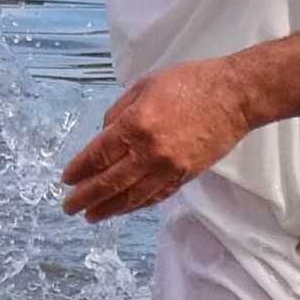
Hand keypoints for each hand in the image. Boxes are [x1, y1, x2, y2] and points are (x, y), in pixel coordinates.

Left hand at [61, 59, 254, 222]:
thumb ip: (118, 113)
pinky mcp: (187, 175)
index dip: (80, 169)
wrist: (234, 96)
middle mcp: (150, 151)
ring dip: (109, 208)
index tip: (66, 179)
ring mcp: (170, 167)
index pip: (99, 154)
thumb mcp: (143, 86)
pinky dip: (137, 205)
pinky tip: (123, 209)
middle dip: (86, 197)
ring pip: (133, 196)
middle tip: (69, 207)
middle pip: (111, 182)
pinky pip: (156, 196)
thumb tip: (102, 137)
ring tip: (92, 216)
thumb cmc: (188, 83)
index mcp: (135, 125)